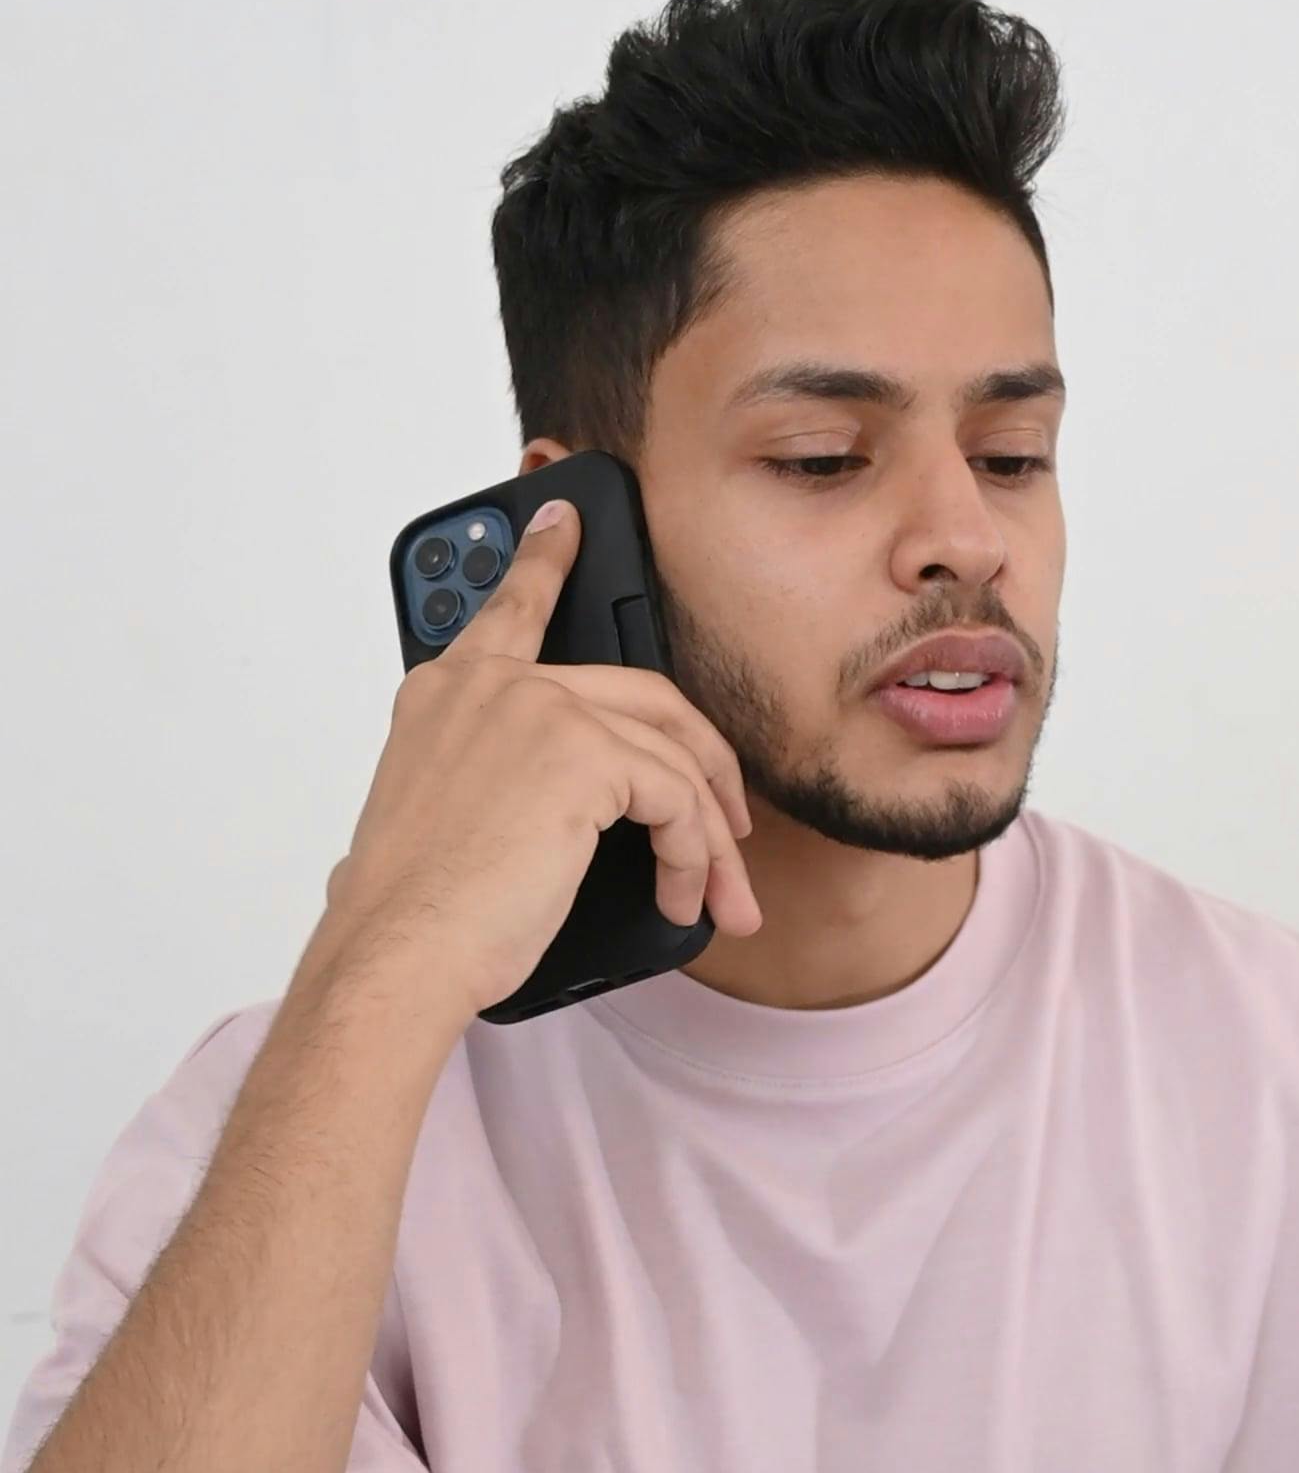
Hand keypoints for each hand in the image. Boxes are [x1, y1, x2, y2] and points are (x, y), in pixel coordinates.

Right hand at [320, 499, 758, 1028]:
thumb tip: (549, 815)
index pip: (509, 607)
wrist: (398, 953)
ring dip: (707, 835)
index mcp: (446, 695)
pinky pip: (678, 799)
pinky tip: (682, 898)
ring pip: (671, 755)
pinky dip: (694, 857)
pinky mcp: (583, 753)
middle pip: (641, 692)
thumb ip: (488, 781)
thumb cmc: (415, 911)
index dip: (545, 557)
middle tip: (726, 818)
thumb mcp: (442, 821)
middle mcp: (490, 685)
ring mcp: (538, 709)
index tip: (568, 518)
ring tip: (713, 893)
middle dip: (702, 762)